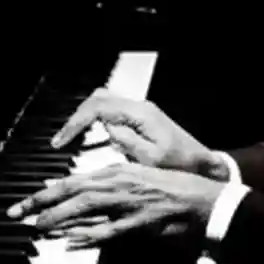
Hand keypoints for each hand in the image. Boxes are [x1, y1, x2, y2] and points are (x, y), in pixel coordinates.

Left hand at [6, 162, 224, 247]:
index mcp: (116, 171)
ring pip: (84, 207)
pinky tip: (70, 240)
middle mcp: (118, 183)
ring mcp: (127, 203)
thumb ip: (104, 184)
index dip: (47, 191)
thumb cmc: (169, 187)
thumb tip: (74, 190)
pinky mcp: (137, 223)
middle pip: (71, 191)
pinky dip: (87, 235)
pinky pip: (106, 230)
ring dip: (58, 217)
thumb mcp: (134, 177)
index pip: (73, 180)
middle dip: (42, 202)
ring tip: (37, 226)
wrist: (199, 198)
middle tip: (19, 213)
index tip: (28, 201)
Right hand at [52, 88, 230, 179]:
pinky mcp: (140, 120)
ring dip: (86, 118)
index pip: (98, 107)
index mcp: (140, 114)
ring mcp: (140, 112)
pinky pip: (112, 112)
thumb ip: (127, 141)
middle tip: (62, 140)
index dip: (75, 123)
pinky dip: (96, 121)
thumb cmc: (181, 164)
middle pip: (98, 98)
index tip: (61, 142)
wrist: (202, 164)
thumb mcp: (151, 159)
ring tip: (70, 139)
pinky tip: (89, 138)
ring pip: (104, 102)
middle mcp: (139, 107)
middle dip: (77, 118)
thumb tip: (106, 129)